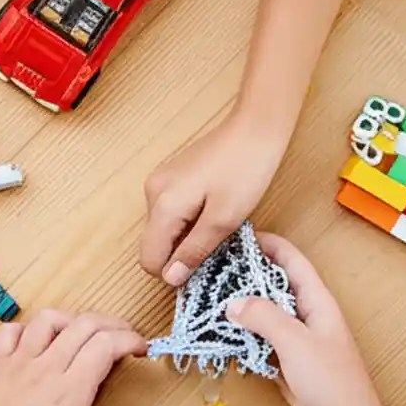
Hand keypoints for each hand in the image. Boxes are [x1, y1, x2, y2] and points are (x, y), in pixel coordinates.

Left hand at [0, 311, 156, 405]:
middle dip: (114, 323)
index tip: (142, 349)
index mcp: (68, 392)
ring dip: (74, 319)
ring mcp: (19, 362)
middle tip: (126, 338)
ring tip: (87, 335)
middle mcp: (45, 368)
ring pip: (50, 318)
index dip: (131, 339)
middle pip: (86, 322)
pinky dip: (29, 327)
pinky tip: (41, 342)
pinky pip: (11, 329)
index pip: (107, 343)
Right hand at [141, 111, 284, 285]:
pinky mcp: (171, 176)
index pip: (149, 259)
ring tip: (219, 224)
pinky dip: (188, 220)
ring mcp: (160, 181)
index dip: (174, 272)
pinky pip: (171, 211)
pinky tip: (214, 209)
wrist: (255, 127)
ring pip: (164, 228)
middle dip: (181, 252)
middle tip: (217, 243)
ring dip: (186, 236)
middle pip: (155, 243)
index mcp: (163, 205)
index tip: (205, 265)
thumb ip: (194, 250)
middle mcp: (153, 192)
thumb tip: (170, 278)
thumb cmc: (245, 170)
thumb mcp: (224, 219)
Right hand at [226, 233, 391, 405]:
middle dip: (246, 274)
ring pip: (263, 314)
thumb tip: (234, 302)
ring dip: (240, 307)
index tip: (238, 235)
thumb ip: (265, 318)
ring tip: (210, 298)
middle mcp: (306, 316)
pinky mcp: (285, 362)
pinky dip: (241, 336)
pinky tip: (221, 335)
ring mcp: (296, 340)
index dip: (268, 244)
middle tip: (214, 268)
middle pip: (273, 285)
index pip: (292, 261)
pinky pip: (259, 341)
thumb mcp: (297, 343)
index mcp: (318, 303)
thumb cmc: (333, 384)